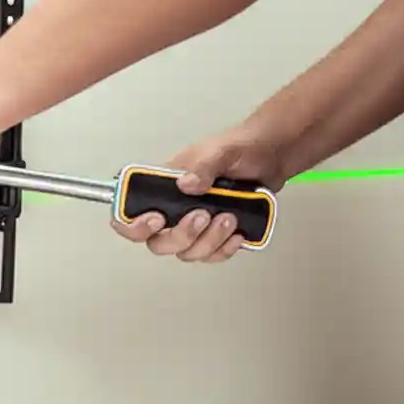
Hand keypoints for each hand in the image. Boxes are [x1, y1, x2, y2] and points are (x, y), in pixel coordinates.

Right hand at [111, 121, 291, 262]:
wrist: (273, 156)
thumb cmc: (241, 147)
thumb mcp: (221, 151)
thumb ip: (203, 166)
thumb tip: (185, 183)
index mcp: (164, 187)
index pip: (130, 212)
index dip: (134, 225)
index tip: (156, 219)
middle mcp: (174, 210)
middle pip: (158, 242)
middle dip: (181, 236)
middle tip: (202, 215)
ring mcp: (195, 226)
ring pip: (187, 252)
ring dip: (208, 241)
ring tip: (229, 217)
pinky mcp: (216, 236)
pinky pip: (212, 256)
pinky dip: (224, 249)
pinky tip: (237, 233)